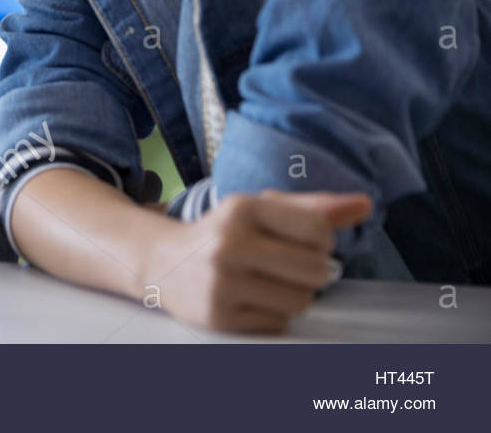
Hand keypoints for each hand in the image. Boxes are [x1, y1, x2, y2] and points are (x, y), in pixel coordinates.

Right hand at [144, 188, 371, 333]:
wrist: (163, 263)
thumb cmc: (225, 234)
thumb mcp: (261, 210)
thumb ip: (314, 207)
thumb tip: (365, 203)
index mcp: (242, 208)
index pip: (319, 230)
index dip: (320, 240)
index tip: (298, 240)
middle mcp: (228, 243)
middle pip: (316, 271)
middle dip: (309, 272)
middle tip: (283, 265)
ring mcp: (221, 282)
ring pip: (301, 301)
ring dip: (292, 296)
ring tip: (266, 283)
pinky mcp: (218, 316)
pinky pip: (278, 324)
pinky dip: (271, 315)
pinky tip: (249, 299)